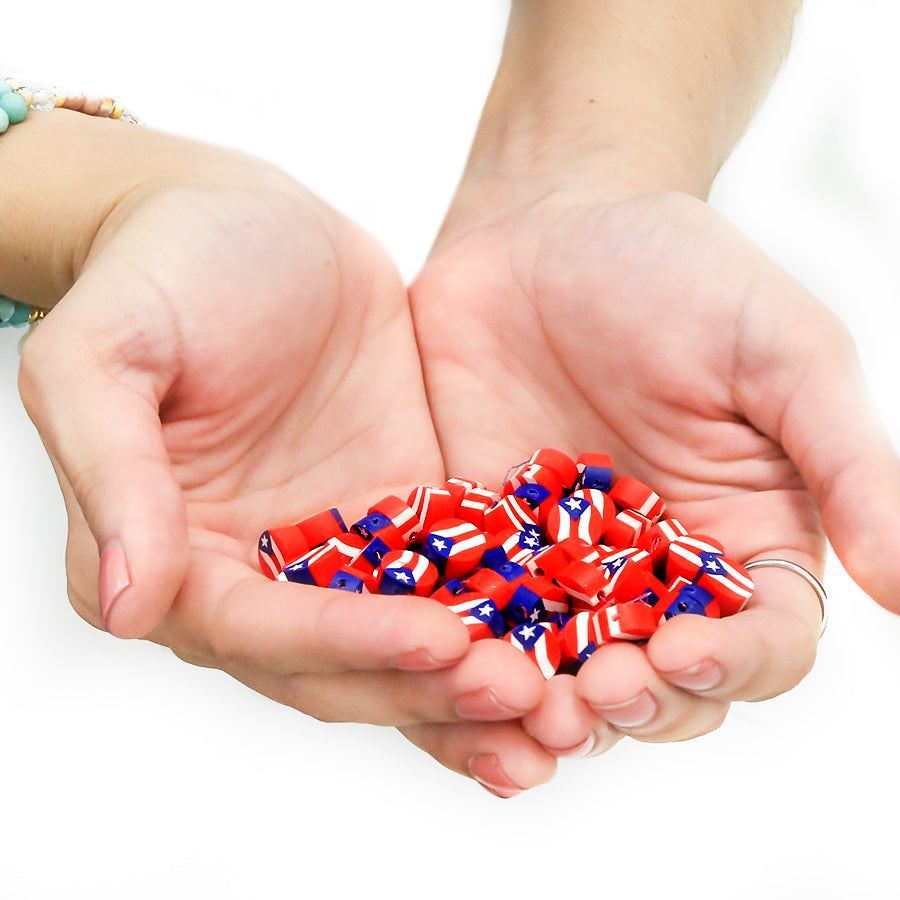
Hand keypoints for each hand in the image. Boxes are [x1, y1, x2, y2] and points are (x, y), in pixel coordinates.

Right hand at [16, 133, 545, 737]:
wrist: (243, 220)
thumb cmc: (162, 269)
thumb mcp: (106, 352)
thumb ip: (115, 473)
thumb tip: (126, 605)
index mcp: (171, 559)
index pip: (259, 632)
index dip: (346, 644)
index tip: (438, 641)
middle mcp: (252, 578)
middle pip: (340, 666)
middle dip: (427, 687)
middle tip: (524, 695)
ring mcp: (331, 553)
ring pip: (401, 646)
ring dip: (472, 682)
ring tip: (557, 701)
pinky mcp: (397, 515)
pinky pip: (448, 583)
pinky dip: (496, 623)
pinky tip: (561, 650)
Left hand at [408, 178, 899, 769]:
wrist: (544, 228)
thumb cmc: (676, 271)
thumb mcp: (780, 351)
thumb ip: (844, 464)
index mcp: (745, 534)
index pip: (765, 641)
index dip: (735, 666)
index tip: (683, 652)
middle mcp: (657, 567)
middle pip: (663, 681)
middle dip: (636, 701)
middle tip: (594, 694)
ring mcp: (563, 562)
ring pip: (565, 669)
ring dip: (548, 702)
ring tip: (518, 702)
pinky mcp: (484, 541)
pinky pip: (479, 614)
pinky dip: (468, 650)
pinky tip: (447, 664)